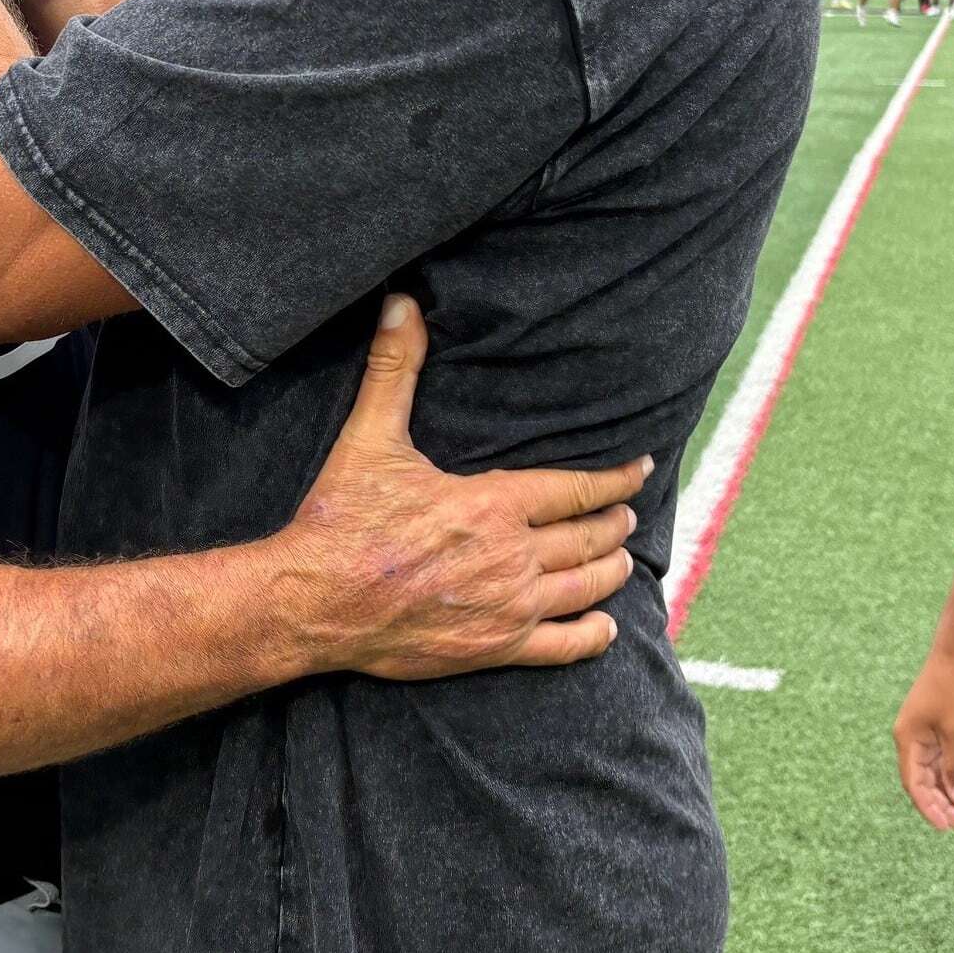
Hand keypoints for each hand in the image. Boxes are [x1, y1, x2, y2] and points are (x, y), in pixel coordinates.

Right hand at [281, 293, 648, 681]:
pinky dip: (590, 634)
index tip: (640, 469)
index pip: (575, 488)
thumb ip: (395, 368)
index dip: (614, 479)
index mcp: (492, 503)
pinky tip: (604, 625)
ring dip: (610, 569)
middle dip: (614, 522)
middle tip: (629, 512)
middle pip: (587, 538)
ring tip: (622, 556)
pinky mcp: (493, 649)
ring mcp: (507, 608)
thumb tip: (402, 302)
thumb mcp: (370, 437)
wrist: (314, 602)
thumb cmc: (343, 520)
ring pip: (583, 587)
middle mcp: (511, 557)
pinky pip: (561, 647)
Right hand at [894, 649, 953, 830]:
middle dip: (945, 805)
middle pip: (925, 782)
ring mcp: (925, 734)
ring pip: (938, 773)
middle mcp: (912, 740)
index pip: (915, 784)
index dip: (930, 809)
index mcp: (909, 740)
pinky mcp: (938, 728)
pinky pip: (946, 759)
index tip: (949, 828)